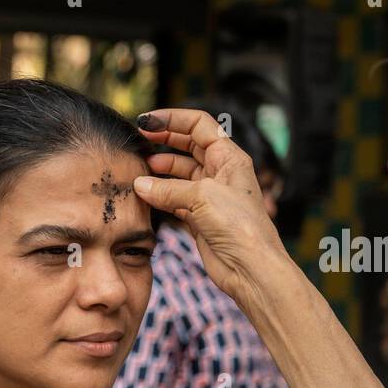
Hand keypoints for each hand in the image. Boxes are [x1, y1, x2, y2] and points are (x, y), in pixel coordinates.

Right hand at [133, 108, 294, 308]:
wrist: (250, 267)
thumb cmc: (239, 226)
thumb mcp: (202, 197)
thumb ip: (168, 189)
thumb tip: (140, 184)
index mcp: (229, 158)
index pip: (199, 125)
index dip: (173, 120)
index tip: (147, 121)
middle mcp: (220, 173)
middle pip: (188, 146)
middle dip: (163, 141)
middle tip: (137, 141)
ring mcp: (209, 196)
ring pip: (178, 174)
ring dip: (159, 171)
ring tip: (138, 171)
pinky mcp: (199, 218)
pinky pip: (174, 200)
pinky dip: (159, 197)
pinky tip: (144, 196)